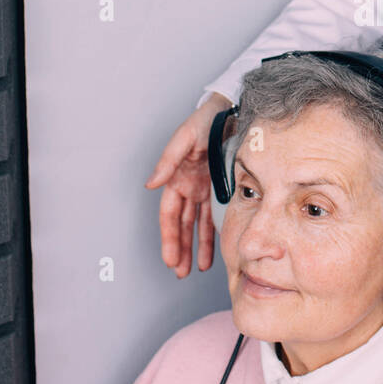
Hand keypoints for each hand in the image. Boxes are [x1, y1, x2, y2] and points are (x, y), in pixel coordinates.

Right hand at [144, 92, 232, 276]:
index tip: (170, 258)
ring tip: (195, 269)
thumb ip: (169, 160)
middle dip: (178, 249)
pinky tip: (211, 251)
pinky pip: (213, 216)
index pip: (169, 215)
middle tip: (179, 272)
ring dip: (194, 246)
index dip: (168, 237)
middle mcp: (187, 187)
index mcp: (176, 177)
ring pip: (195, 225)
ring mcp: (202, 189)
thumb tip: (151, 183)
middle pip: (180, 225)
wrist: (231, 111)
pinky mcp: (218, 188)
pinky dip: (211, 234)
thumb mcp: (186, 138)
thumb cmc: (205, 121)